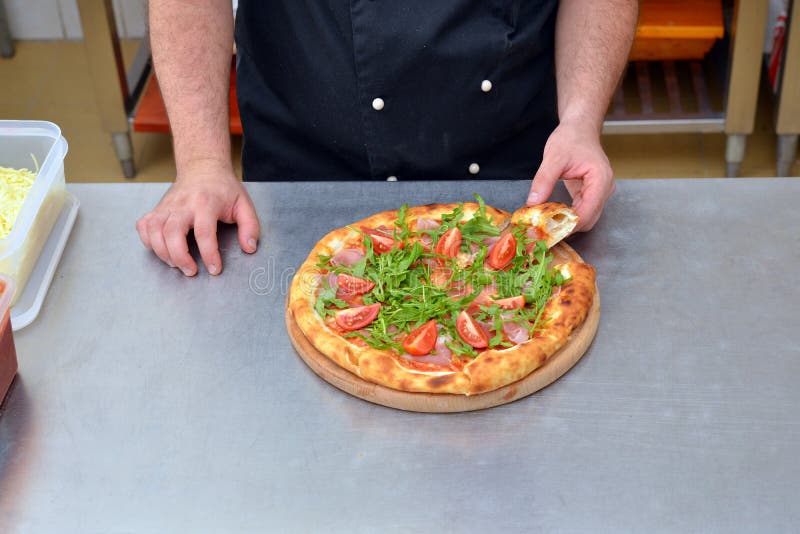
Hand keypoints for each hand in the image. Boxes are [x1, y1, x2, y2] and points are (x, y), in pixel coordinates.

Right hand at [136, 160, 259, 275]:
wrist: (202, 168)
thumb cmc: (223, 188)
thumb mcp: (244, 204)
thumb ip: (250, 227)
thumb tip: (249, 247)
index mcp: (206, 203)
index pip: (204, 232)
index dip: (209, 254)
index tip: (214, 269)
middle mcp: (183, 204)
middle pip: (172, 232)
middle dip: (180, 256)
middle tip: (190, 271)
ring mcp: (167, 206)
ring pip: (154, 230)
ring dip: (162, 252)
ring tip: (176, 264)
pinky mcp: (157, 208)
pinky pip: (144, 226)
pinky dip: (147, 240)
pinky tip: (160, 249)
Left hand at [526, 118, 614, 231]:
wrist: (579, 129)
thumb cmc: (571, 138)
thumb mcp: (553, 158)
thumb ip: (543, 181)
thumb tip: (532, 204)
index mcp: (600, 180)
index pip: (587, 213)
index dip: (568, 225)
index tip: (548, 231)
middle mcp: (604, 189)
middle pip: (588, 220)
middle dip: (567, 227)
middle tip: (544, 231)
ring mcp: (600, 193)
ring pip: (585, 218)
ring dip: (567, 223)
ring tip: (546, 223)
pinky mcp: (592, 194)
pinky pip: (581, 211)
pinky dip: (567, 216)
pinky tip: (552, 214)